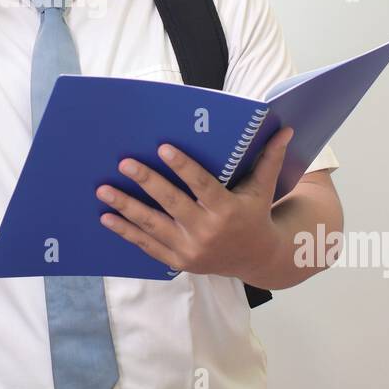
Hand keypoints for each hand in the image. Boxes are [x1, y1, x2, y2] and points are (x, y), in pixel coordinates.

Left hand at [95, 126, 294, 281]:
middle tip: (124, 163)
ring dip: (126, 207)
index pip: (201, 185)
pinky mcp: (178, 260)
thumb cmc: (255, 215)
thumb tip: (286, 128)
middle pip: (171, 203)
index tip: (163, 148)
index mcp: (226, 210)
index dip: (182, 167)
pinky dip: (126, 232)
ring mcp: (190, 248)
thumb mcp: (263, 188)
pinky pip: (147, 245)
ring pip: (152, 225)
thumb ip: (269, 158)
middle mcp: (206, 230)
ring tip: (103, 190)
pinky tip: (106, 217)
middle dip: (146, 183)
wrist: (258, 259)